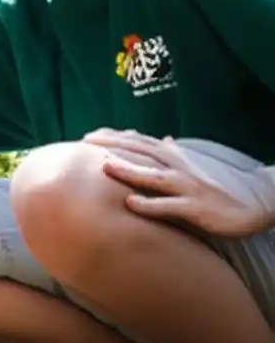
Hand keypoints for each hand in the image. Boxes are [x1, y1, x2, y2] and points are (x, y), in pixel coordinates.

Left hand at [84, 129, 274, 237]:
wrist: (257, 201)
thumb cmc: (220, 186)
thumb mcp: (194, 166)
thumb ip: (174, 153)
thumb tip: (161, 138)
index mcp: (175, 157)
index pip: (139, 142)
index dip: (114, 137)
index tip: (89, 135)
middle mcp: (179, 167)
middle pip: (141, 152)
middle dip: (113, 146)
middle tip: (85, 143)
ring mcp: (187, 186)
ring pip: (154, 176)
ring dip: (129, 170)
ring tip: (104, 167)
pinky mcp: (196, 207)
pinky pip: (170, 206)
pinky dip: (150, 204)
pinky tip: (130, 204)